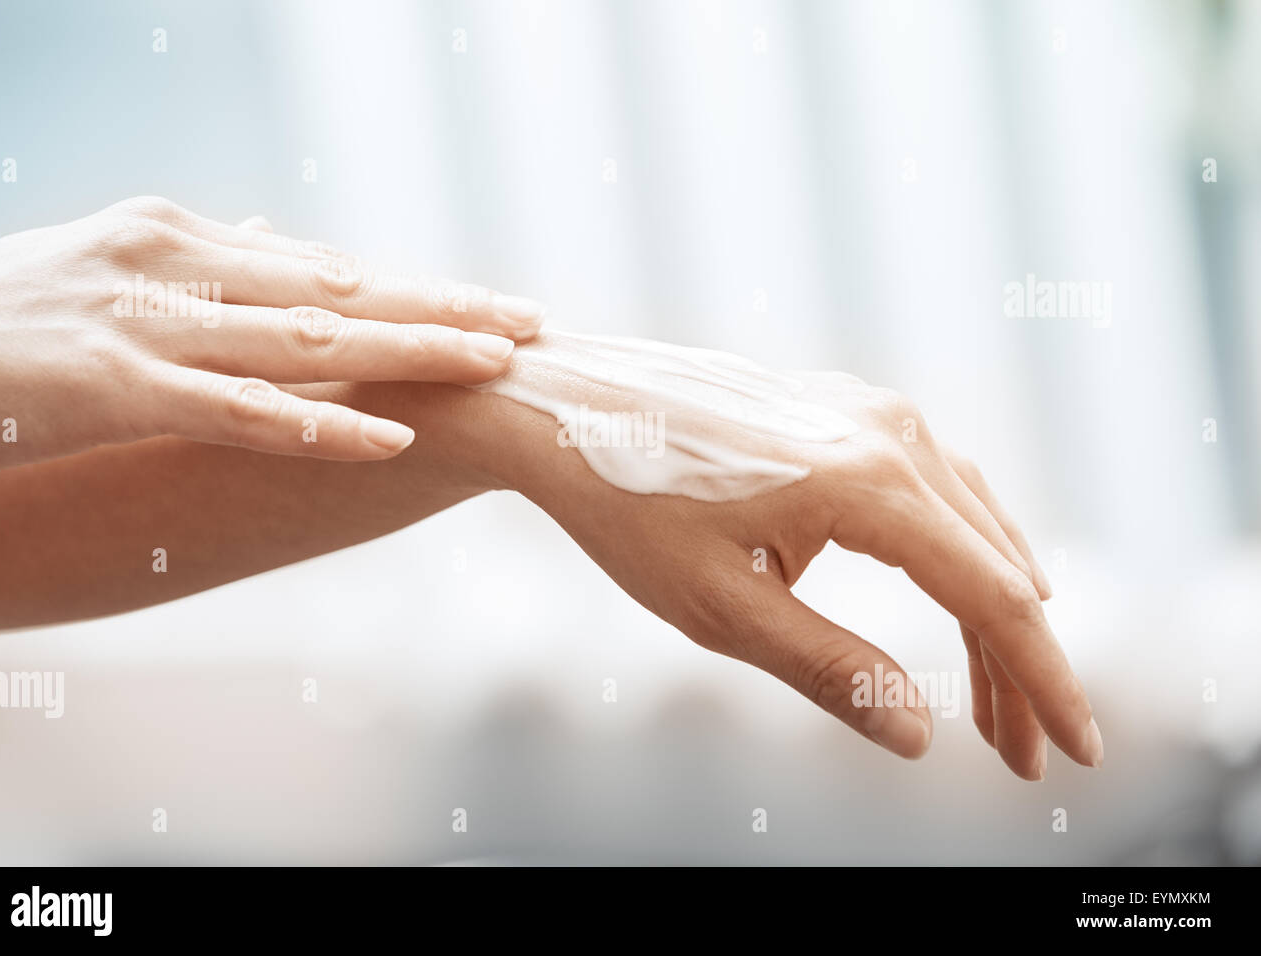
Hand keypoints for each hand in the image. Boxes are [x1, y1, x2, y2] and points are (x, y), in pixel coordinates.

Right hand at [0, 196, 544, 473]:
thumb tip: (282, 240)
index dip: (412, 288)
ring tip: (496, 364)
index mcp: (177, 236)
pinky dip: (321, 421)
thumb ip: (203, 263)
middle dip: (441, 306)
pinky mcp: (114, 384)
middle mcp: (174, 261)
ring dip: (411, 351)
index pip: (324, 266)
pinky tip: (392, 435)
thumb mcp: (106, 272)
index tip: (488, 302)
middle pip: (338, 288)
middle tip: (531, 320)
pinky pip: (239, 408)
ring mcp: (145, 321)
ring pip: (309, 336)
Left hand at [475, 366, 1098, 779]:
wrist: (567, 411)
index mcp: (865, 482)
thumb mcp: (721, 607)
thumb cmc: (629, 506)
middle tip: (1025, 756)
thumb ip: (827, 669)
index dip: (1042, 680)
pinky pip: (935, 493)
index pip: (991, 598)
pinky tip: (954, 609)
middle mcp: (889, 433)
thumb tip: (918, 738)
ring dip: (990, 616)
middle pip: (994, 566)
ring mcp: (873, 412)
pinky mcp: (850, 411)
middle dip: (1017, 665)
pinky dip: (955, 561)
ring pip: (972, 528)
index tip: (1075, 751)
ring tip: (990, 707)